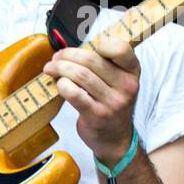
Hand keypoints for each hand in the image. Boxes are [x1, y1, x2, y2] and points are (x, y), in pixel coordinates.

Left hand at [43, 37, 140, 164]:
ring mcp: (112, 102)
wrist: (115, 138)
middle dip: (68, 55)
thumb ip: (105, 63)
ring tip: (51, 68)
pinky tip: (59, 84)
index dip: (100, 44)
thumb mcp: (119, 81)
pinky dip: (62, 85)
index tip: (85, 49)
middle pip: (91, 59)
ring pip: (80, 74)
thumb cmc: (111, 103)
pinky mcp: (96, 115)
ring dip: (60, 68)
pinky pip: (73, 93)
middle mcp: (126, 86)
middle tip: (57, 57)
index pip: (121, 48)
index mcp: (132, 72)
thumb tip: (73, 46)